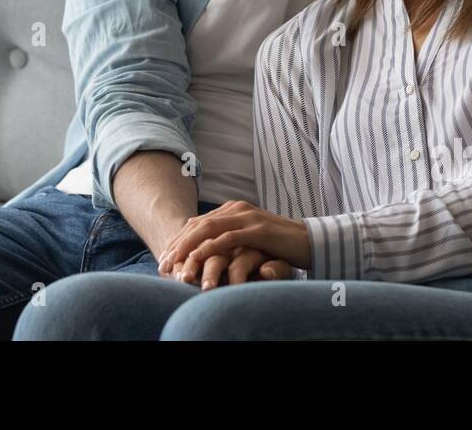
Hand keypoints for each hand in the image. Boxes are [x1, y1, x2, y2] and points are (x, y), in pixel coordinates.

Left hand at [156, 201, 309, 287]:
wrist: (309, 241)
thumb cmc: (278, 243)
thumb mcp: (249, 236)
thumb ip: (228, 234)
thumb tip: (203, 239)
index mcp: (233, 208)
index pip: (198, 222)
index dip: (179, 240)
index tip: (164, 257)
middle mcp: (237, 209)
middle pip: (199, 224)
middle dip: (177, 244)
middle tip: (162, 263)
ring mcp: (247, 218)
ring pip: (208, 229)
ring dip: (188, 247)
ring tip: (174, 262)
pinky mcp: (257, 230)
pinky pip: (227, 238)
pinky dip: (210, 248)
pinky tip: (197, 259)